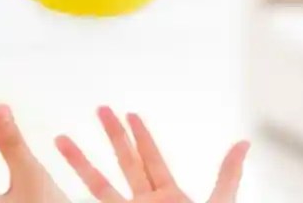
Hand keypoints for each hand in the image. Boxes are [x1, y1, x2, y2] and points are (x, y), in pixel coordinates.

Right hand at [55, 107, 248, 202]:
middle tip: (100, 108)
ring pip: (99, 184)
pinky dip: (75, 195)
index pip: (152, 159)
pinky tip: (58, 188)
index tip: (130, 114)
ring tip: (60, 139)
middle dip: (113, 135)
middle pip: (125, 162)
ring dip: (79, 162)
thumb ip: (228, 174)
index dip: (142, 136)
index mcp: (169, 197)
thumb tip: (244, 144)